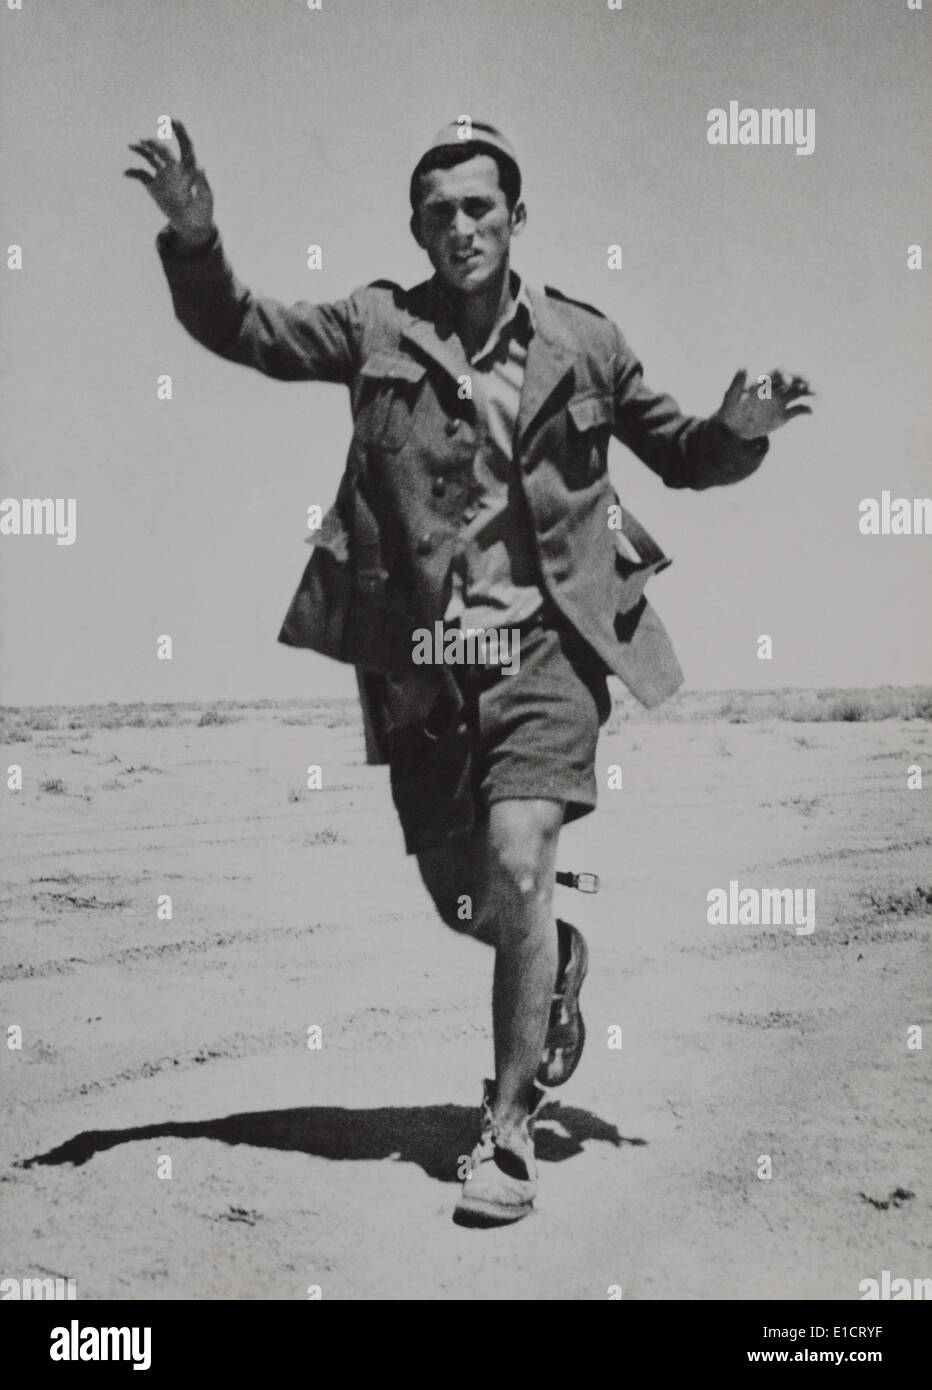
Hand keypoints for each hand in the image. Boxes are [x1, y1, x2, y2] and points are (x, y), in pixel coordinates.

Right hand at [124, 119, 213, 246]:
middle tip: (146, 140)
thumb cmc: (203, 212)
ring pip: (150, 158)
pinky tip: (126, 173)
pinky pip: (141, 175)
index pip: (185, 147)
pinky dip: (133, 172)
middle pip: (164, 150)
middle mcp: (174, 169)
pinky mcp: (154, 187)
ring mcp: (163, 177)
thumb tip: (201, 167)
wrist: (193, 226)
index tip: (174, 121)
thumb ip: (203, 183)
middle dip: (155, 143)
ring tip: (132, 145)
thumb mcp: (206, 198)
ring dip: (141, 151)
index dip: (181, 133)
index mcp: (188, 169)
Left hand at [716, 368, 813, 438]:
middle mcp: (774, 390)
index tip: (787, 384)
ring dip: (808, 391)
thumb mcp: (731, 399)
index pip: (778, 373)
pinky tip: (811, 412)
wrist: (734, 429)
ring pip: (798, 392)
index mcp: (763, 383)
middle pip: (792, 380)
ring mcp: (780, 402)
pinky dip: (806, 409)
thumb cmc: (730, 411)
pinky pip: (798, 410)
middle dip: (801, 380)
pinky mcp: (783, 415)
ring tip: (816, 394)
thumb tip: (743, 366)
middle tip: (807, 386)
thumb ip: (737, 384)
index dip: (784, 375)